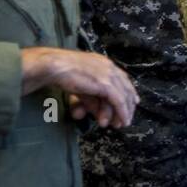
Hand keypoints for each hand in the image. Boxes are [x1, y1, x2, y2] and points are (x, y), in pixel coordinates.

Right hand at [22, 48, 137, 127]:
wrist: (53, 66)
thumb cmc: (62, 74)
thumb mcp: (81, 87)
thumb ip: (91, 98)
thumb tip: (98, 112)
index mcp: (103, 62)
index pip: (122, 78)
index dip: (128, 91)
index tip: (132, 103)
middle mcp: (109, 67)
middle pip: (125, 88)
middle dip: (127, 105)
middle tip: (125, 119)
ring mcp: (109, 74)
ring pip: (123, 96)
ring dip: (123, 112)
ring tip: (121, 124)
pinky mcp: (105, 83)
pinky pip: (118, 101)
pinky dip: (122, 112)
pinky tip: (122, 120)